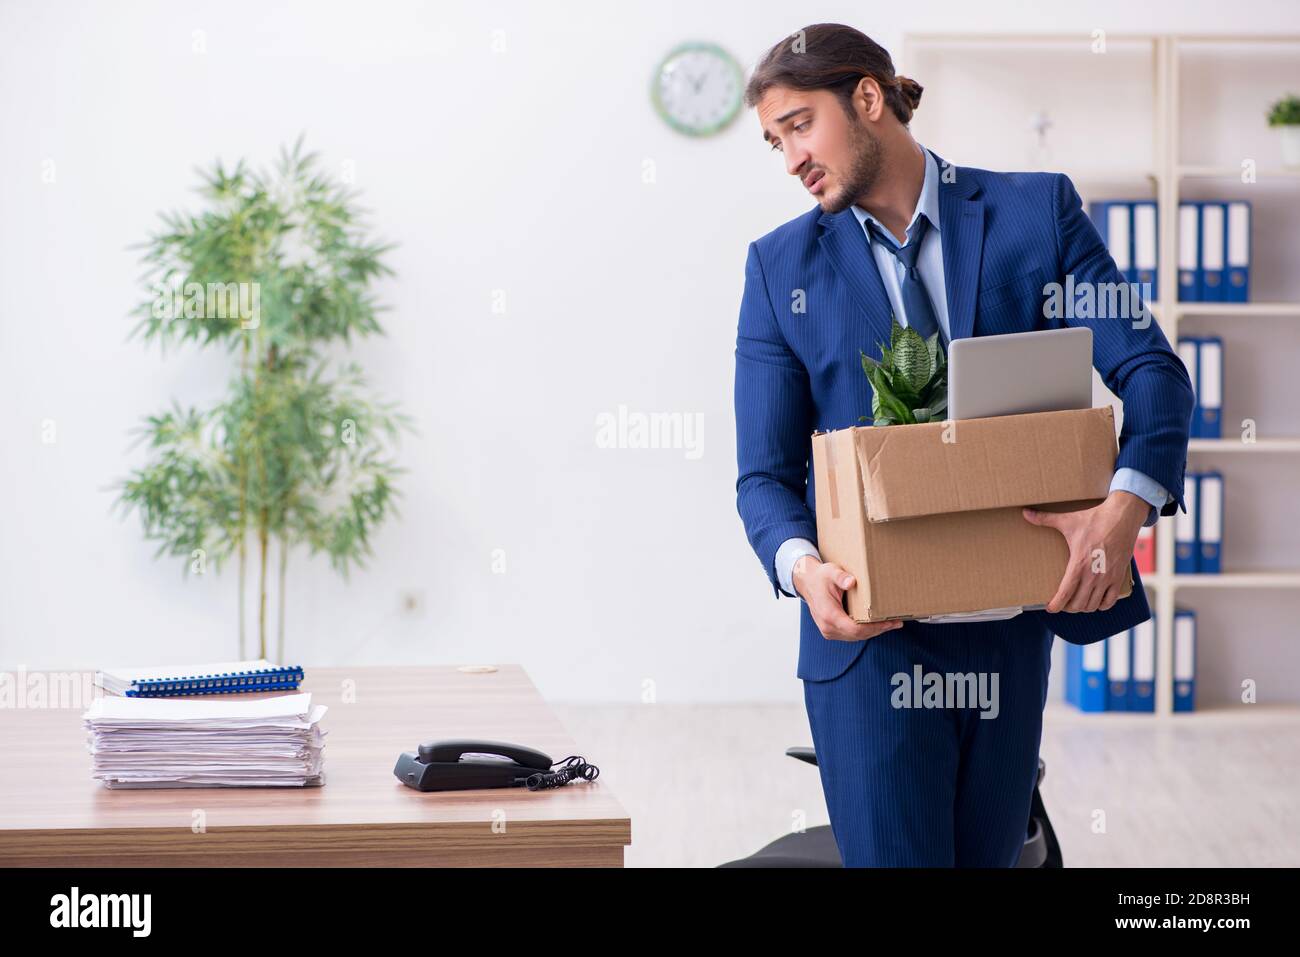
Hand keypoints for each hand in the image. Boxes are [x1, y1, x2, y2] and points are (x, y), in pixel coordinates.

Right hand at [793, 555, 904, 640]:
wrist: (807, 583)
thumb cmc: (820, 578)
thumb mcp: (830, 572)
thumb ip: (841, 577)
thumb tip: (851, 582)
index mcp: (828, 614)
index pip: (855, 629)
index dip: (875, 627)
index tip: (889, 622)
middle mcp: (828, 627)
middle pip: (858, 635)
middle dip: (879, 629)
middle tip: (896, 622)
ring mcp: (829, 631)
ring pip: (856, 637)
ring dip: (874, 631)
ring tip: (891, 623)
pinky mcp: (832, 631)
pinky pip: (852, 634)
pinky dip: (866, 630)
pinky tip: (877, 623)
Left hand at [1022, 491, 1147, 613]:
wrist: (1123, 517)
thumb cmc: (1094, 519)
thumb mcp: (1067, 520)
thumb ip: (1044, 519)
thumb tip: (1025, 512)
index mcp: (1079, 563)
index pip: (1065, 592)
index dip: (1056, 604)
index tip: (1050, 608)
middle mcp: (1094, 574)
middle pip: (1079, 603)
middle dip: (1068, 607)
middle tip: (1062, 603)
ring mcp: (1108, 577)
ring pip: (1093, 605)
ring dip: (1083, 607)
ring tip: (1076, 603)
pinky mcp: (1120, 576)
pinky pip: (1111, 601)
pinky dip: (1102, 605)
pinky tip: (1095, 601)